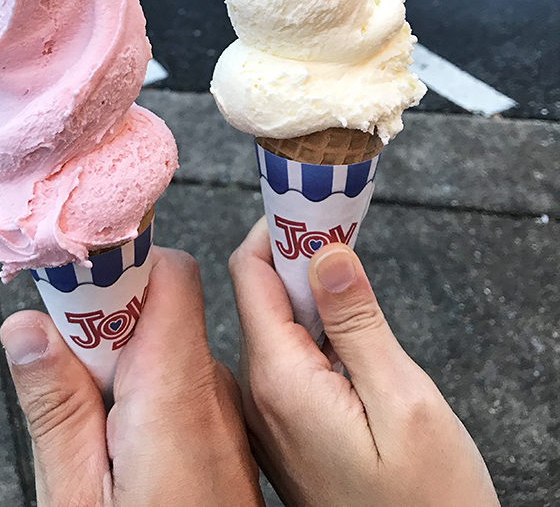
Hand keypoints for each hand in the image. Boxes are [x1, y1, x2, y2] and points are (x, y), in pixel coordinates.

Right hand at [1, 247, 264, 506]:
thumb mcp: (79, 497)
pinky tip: (116, 424)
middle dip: (107, 314)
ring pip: (168, 341)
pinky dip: (144, 381)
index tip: (69, 286)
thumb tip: (27, 327)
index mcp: (177, 392)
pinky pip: (181, 378)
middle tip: (60, 356)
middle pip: (163, 304)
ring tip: (85, 401)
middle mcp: (210, 390)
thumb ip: (56, 406)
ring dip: (122, 352)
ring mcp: (219, 411)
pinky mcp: (217, 431)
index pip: (170, 276)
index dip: (120, 267)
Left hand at [229, 217, 500, 506]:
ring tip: (345, 265)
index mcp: (279, 380)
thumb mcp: (402, 400)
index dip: (279, 229)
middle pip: (260, 295)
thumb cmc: (426, 501)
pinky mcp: (291, 428)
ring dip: (306, 290)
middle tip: (338, 225)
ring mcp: (272, 416)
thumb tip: (326, 252)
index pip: (251, 274)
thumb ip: (357, 321)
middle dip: (296, 254)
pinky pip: (289, 359)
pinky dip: (313, 328)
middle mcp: (261, 396)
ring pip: (276, 326)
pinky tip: (344, 322)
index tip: (312, 200)